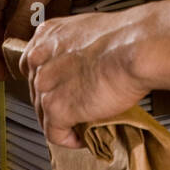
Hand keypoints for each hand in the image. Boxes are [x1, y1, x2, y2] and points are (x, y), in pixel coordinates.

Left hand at [18, 8, 154, 147]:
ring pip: (44, 114)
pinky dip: (70, 139)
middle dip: (56, 102)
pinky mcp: (56, 108)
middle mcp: (40, 59)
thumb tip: (82, 61)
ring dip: (63, 122)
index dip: (50, 81)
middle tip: (77, 108)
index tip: (61, 88)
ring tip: (84, 123)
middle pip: (37, 91)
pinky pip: (55, 134)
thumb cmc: (125, 38)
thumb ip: (75, 46)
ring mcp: (46, 84)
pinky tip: (84, 136)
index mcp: (47, 35)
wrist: (136, 48)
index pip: (33, 65)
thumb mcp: (90, 30)